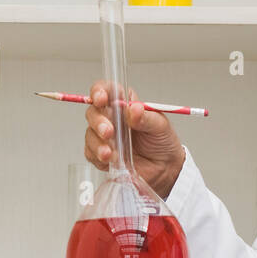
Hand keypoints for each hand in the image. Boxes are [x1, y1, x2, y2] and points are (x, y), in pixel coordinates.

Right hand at [84, 81, 185, 197]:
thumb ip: (146, 117)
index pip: (106, 90)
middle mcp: (111, 118)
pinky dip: (98, 156)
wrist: (166, 167)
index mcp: (124, 104)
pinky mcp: (102, 154)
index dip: (99, 91)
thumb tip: (134, 108)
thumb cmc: (163, 141)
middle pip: (93, 112)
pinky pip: (91, 153)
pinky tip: (110, 160)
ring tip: (110, 153)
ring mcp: (105, 136)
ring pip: (90, 134)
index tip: (102, 99)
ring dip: (97, 143)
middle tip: (109, 132)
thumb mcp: (160, 126)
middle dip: (98, 122)